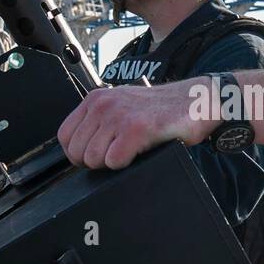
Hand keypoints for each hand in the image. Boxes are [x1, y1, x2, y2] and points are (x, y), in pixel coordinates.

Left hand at [58, 79, 216, 168]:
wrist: (198, 101)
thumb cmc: (162, 109)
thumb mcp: (123, 105)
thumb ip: (100, 121)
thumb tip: (82, 150)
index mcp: (96, 99)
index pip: (65, 136)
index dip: (77, 154)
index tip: (95, 156)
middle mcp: (103, 105)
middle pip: (77, 152)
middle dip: (94, 162)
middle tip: (116, 156)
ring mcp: (119, 116)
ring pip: (93, 159)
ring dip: (110, 164)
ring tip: (130, 152)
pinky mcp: (136, 130)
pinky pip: (114, 162)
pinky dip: (126, 164)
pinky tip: (140, 152)